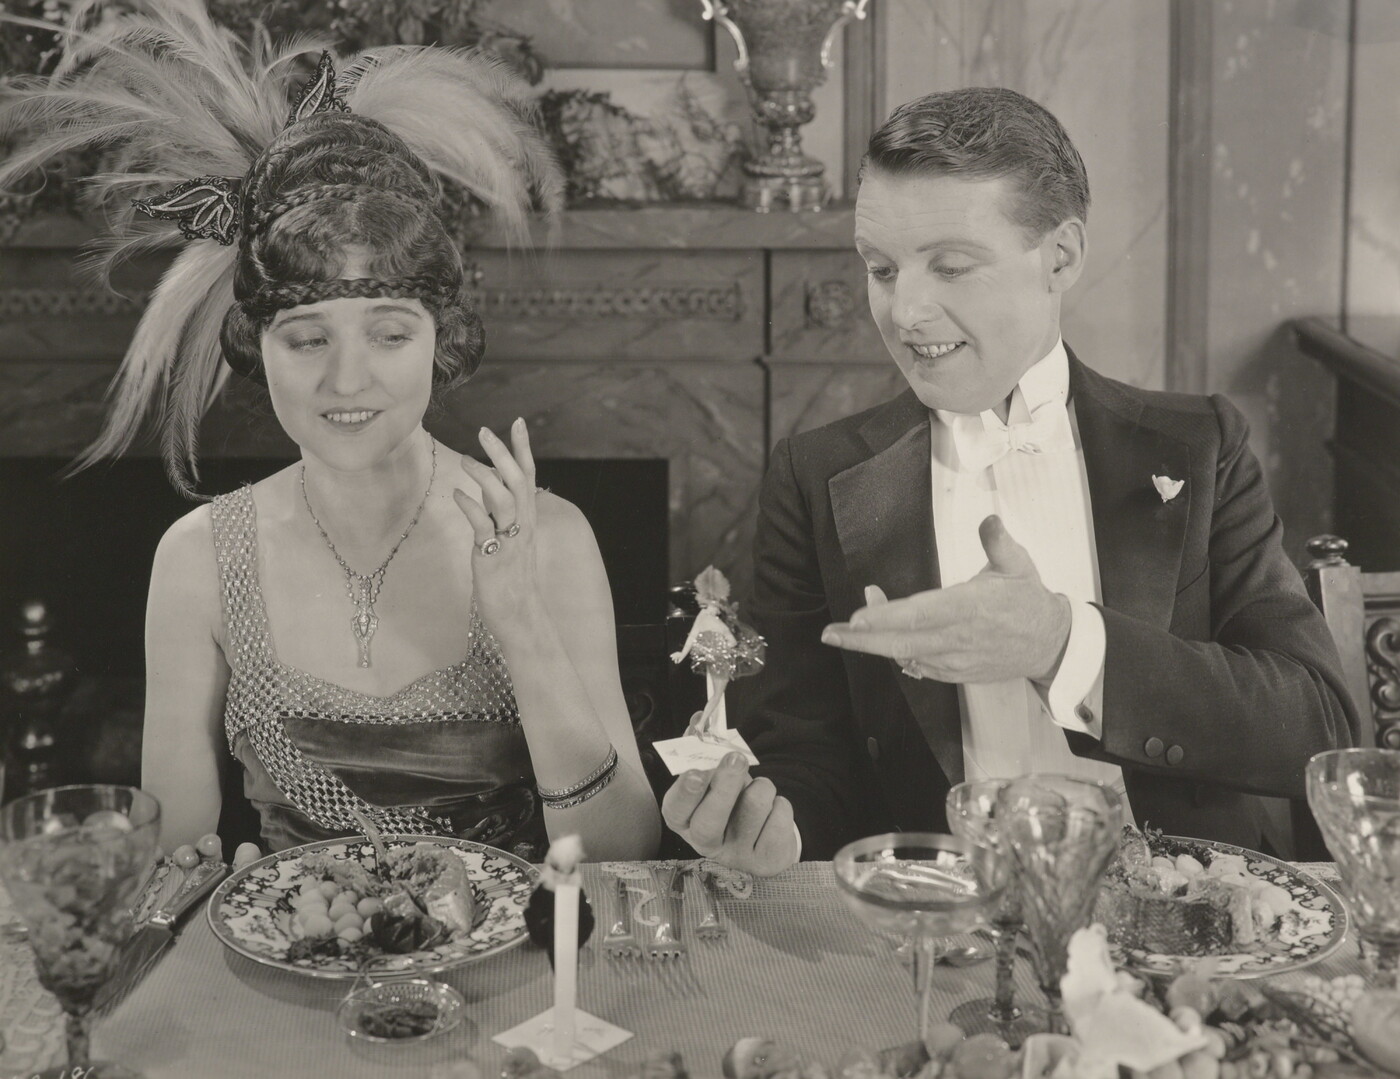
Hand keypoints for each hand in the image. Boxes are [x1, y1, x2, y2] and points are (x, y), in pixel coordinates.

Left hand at [453, 418, 547, 646]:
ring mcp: (509, 539)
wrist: (520, 613)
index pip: (529, 476)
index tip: (517, 422)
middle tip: (484, 430)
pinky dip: (471, 506)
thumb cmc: (511, 576)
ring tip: (466, 460)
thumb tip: (488, 484)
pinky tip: (457, 494)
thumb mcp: (511, 537)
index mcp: (528, 518)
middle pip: (519, 480)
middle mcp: (522, 525)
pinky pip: (483, 525)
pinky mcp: (492, 555)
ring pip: (504, 499)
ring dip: (485, 476)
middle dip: (502, 453)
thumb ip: (501, 511)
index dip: (523, 448)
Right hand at [661, 752, 797, 876]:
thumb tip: (699, 719)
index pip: (676, 811)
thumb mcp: (715, 779)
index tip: (696, 771)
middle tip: (736, 758)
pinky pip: (778, 818)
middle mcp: (706, 843)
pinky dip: (780, 804)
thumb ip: (704, 751)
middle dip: (724, 787)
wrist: (762, 837)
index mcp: (685, 820)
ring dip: (761, 786)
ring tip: (760, 789)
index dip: (685, 792)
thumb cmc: (732, 801)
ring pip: (752, 809)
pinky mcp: (765, 861)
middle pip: (708, 822)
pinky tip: (772, 811)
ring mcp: (736, 856)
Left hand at [821, 515, 1071, 684]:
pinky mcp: (954, 673)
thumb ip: (998, 541)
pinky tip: (878, 639)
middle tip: (831, 633)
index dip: (886, 618)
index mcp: (970, 607)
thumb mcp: (1018, 565)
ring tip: (847, 628)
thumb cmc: (1028, 601)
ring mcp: (954, 660)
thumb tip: (989, 518)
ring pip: (905, 655)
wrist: (1050, 645)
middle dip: (862, 639)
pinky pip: (916, 666)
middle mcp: (958, 638)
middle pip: (901, 641)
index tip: (857, 617)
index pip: (919, 615)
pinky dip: (895, 653)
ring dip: (874, 643)